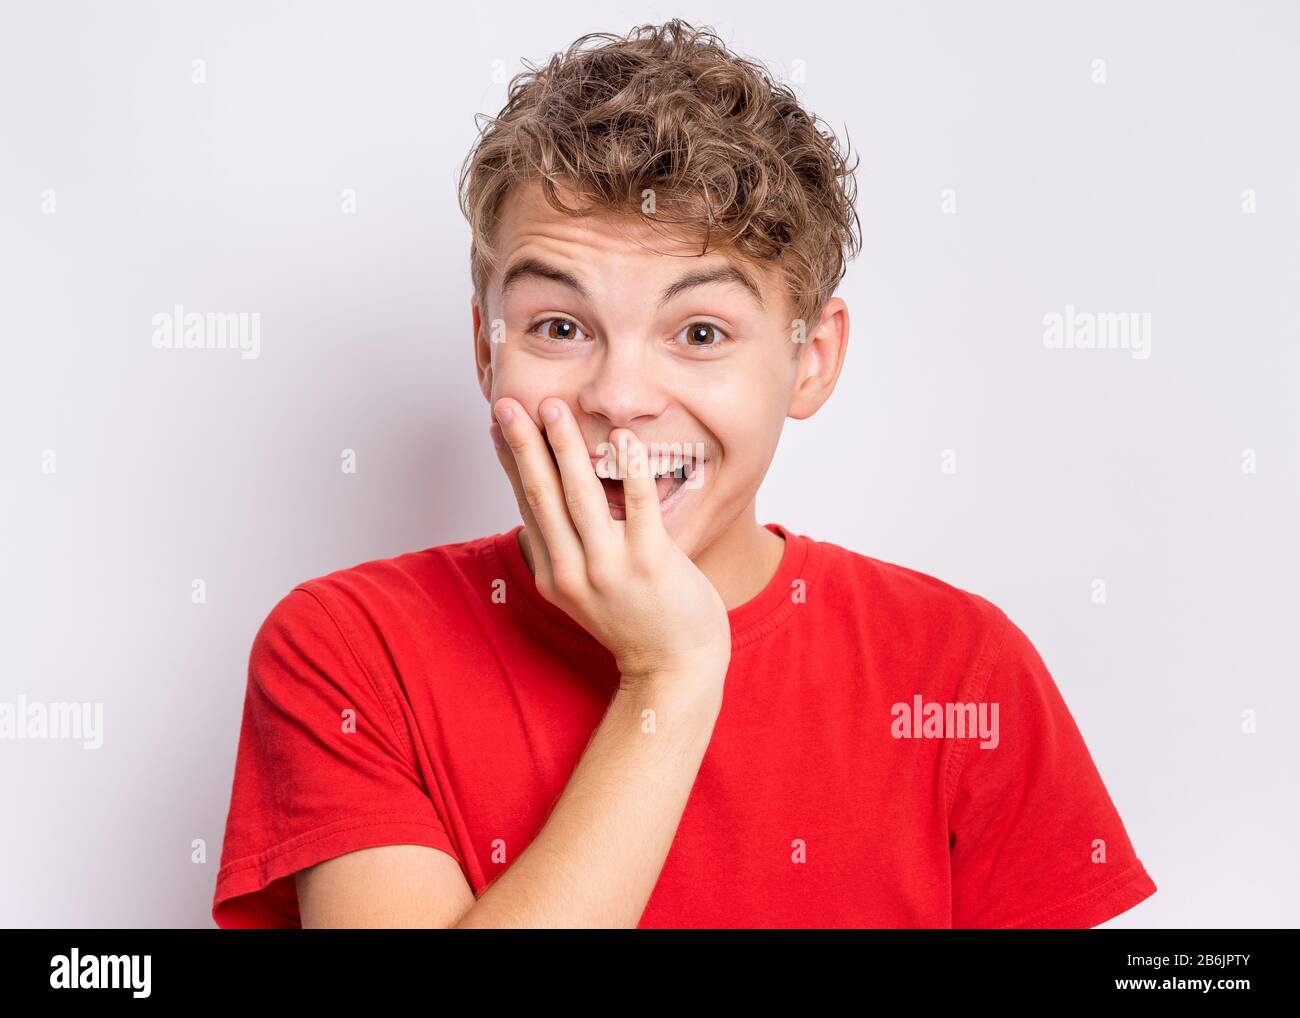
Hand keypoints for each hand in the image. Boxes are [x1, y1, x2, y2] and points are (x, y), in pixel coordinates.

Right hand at [489, 396, 730, 688]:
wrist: (675, 667)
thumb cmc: (636, 621)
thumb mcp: (584, 593)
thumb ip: (565, 553)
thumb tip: (539, 514)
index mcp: (554, 575)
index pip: (527, 506)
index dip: (511, 463)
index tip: (499, 425)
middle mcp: (574, 571)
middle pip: (542, 496)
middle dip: (524, 446)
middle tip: (509, 403)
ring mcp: (612, 568)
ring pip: (581, 497)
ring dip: (564, 448)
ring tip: (553, 408)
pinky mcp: (651, 563)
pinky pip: (639, 508)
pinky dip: (629, 471)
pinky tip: (621, 439)